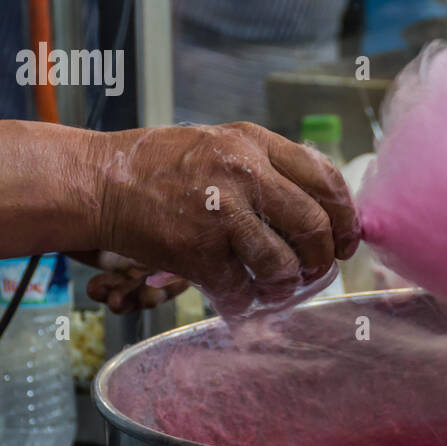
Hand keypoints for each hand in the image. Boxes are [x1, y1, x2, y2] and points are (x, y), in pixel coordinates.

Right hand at [88, 122, 358, 316]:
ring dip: (287, 284)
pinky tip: (240, 296)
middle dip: (324, 257)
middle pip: (313, 225)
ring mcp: (221, 214)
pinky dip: (246, 302)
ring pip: (283, 264)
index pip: (325, 180)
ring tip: (279, 285)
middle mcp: (244, 174)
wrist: (100, 182)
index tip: (346, 238)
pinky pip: (241, 290)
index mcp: (254, 143)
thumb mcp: (222, 143)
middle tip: (317, 269)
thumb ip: (269, 166)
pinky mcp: (197, 251)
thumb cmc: (162, 166)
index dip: (345, 216)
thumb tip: (321, 207)